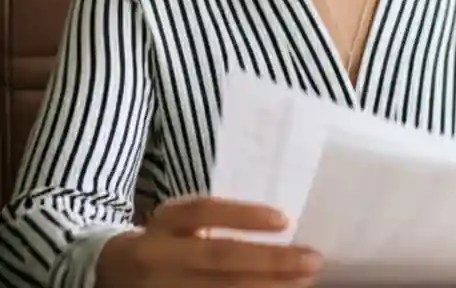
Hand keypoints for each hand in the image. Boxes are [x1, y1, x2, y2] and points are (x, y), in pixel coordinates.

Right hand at [96, 196, 323, 287]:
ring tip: (302, 283)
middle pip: (217, 258)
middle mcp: (158, 256)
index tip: (286, 220)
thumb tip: (283, 225)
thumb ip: (218, 219)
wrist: (105, 272)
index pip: (202, 212)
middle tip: (311, 261)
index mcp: (163, 223)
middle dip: (269, 261)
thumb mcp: (178, 220)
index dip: (244, 216)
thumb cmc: (164, 240)